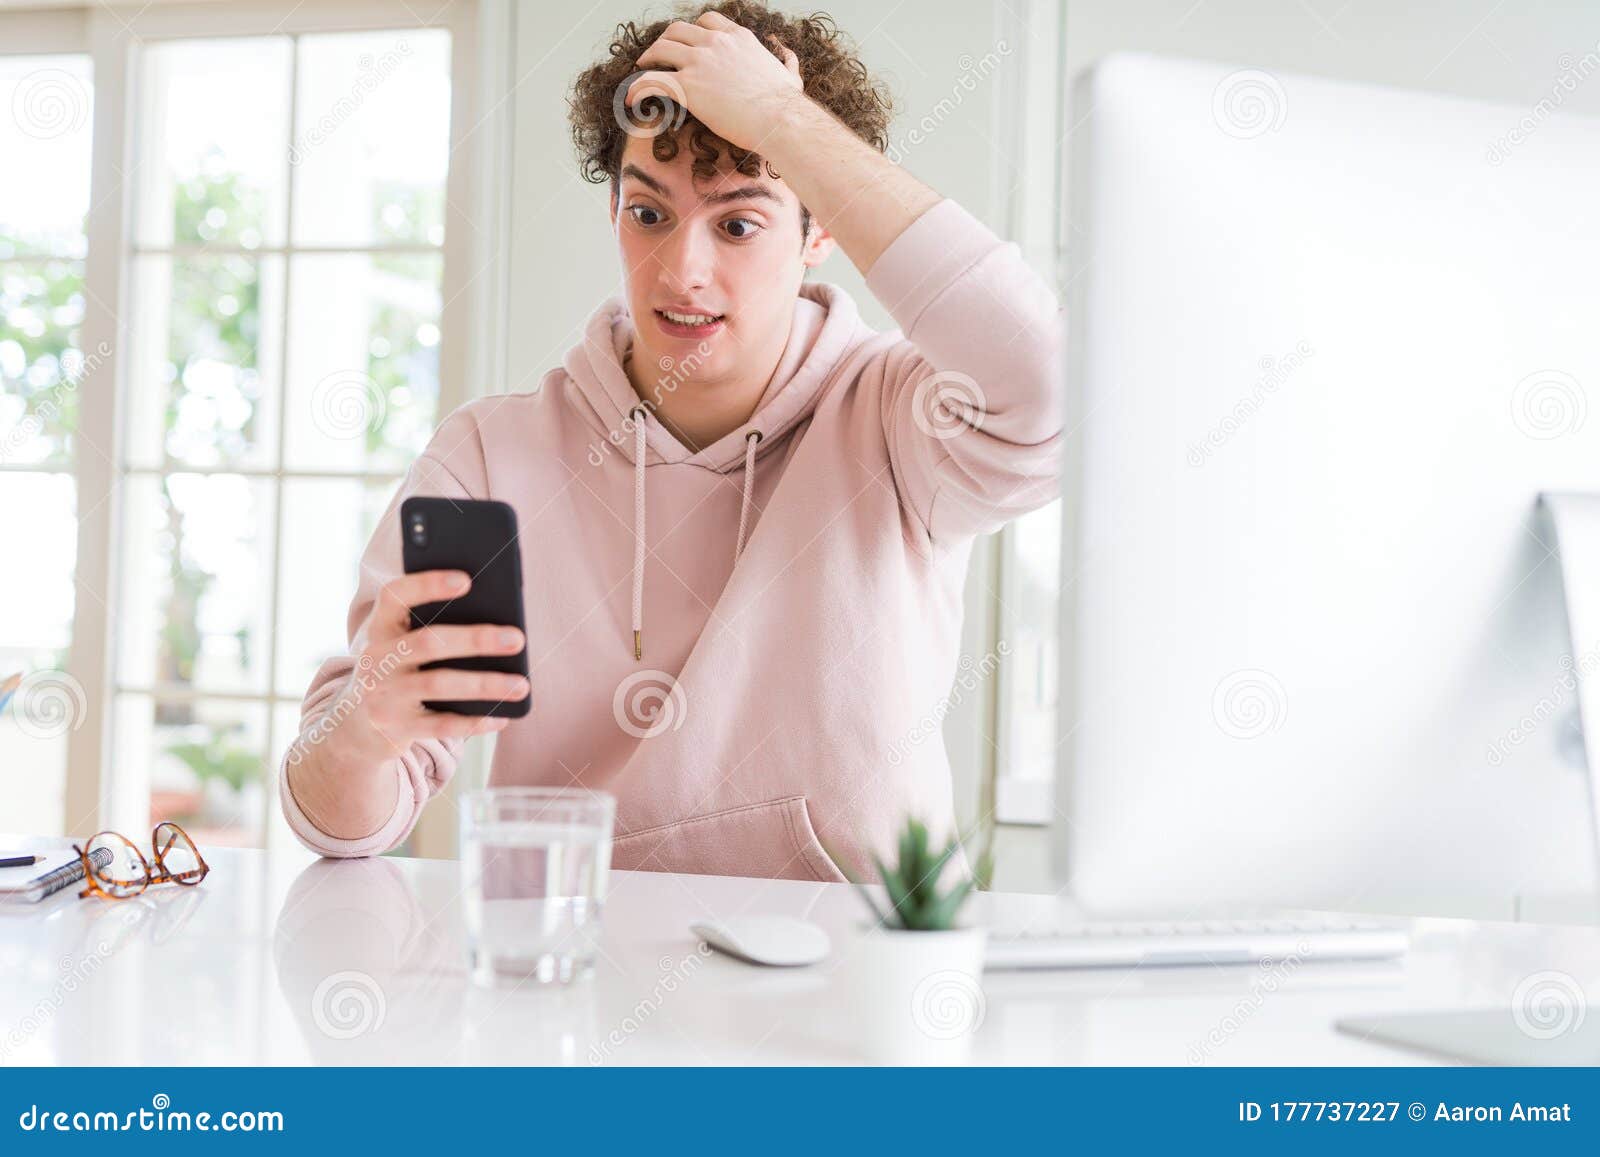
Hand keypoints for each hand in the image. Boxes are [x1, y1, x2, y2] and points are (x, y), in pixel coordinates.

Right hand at [323, 569, 529, 766]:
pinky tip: (503, 716)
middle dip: (476, 639)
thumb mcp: (399, 646)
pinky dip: (475, 722)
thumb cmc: (396, 673)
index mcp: (379, 629)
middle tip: (517, 638)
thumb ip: (430, 628)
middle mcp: (375, 660)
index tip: (466, 580)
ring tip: (522, 684)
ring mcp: (383, 696)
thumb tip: (497, 622)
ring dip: (484, 684)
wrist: (354, 728)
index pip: (394, 596)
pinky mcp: (396, 729)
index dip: (427, 585)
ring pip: (438, 685)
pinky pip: (442, 725)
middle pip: (428, 642)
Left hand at [628, 11, 804, 155]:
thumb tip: (789, 55)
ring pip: (662, 48)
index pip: (707, 21)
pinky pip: (653, 80)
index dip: (692, 31)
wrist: (779, 119)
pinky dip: (638, 87)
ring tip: (642, 69)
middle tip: (658, 55)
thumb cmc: (786, 104)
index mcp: (738, 38)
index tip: (686, 43)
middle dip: (665, 41)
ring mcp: (700, 61)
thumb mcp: (791, 75)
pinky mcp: (688, 84)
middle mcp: (716, 42)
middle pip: (678, 30)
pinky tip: (631, 98)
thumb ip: (786, 61)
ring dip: (649, 57)